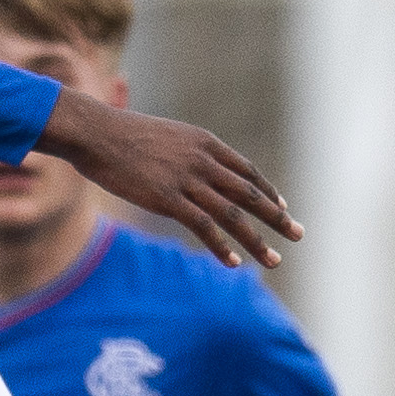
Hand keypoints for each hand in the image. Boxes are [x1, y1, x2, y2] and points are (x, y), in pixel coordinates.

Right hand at [39, 85, 302, 267]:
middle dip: (277, 216)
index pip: (246, 170)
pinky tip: (234, 263)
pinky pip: (203, 226)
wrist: (96, 132)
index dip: (267, 191)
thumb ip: (184, 153)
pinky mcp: (168, 199)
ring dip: (256, 240)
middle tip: (298, 234)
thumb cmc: (122, 135)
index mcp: (204, 142)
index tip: (283, 206)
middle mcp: (203, 160)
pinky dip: (221, 246)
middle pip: (249, 192)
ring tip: (274, 260)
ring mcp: (187, 180)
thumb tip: (191, 168)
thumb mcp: (165, 137)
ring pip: (232, 214)